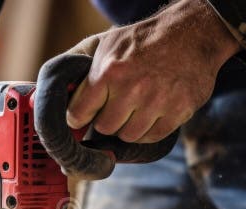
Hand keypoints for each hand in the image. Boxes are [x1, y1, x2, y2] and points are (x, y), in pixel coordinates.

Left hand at [66, 0, 239, 142]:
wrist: (192, 34)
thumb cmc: (143, 41)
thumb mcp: (107, 43)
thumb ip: (79, 65)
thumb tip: (54, 89)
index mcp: (109, 72)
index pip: (78, 114)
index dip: (79, 117)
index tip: (84, 115)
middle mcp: (133, 89)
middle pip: (104, 128)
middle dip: (106, 120)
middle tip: (114, 108)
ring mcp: (158, 102)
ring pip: (128, 137)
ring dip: (128, 127)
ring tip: (134, 109)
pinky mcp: (179, 111)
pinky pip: (152, 137)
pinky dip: (148, 130)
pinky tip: (150, 113)